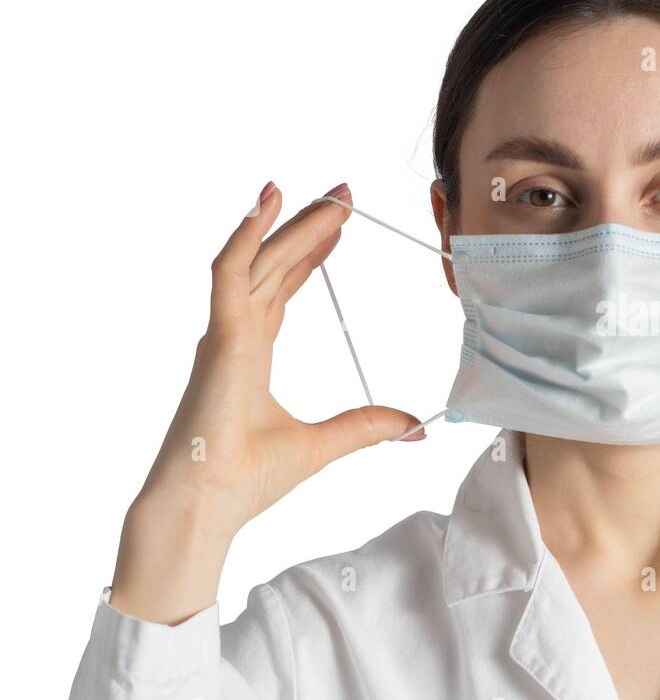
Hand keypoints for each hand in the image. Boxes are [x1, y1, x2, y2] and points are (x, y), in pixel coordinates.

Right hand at [111, 181, 424, 622]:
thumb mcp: (323, 446)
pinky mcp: (220, 339)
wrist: (204, 506)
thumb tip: (414, 426)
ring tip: (327, 193)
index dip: (310, 255)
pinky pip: (230, 272)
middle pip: (275, 264)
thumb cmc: (245, 480)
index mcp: (251, 354)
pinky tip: (268, 202)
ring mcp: (224, 334)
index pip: (282, 288)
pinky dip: (247, 234)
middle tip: (345, 194)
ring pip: (259, 259)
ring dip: (291, 222)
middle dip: (308, 226)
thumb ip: (366, 427)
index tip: (340, 228)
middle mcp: (235, 335)